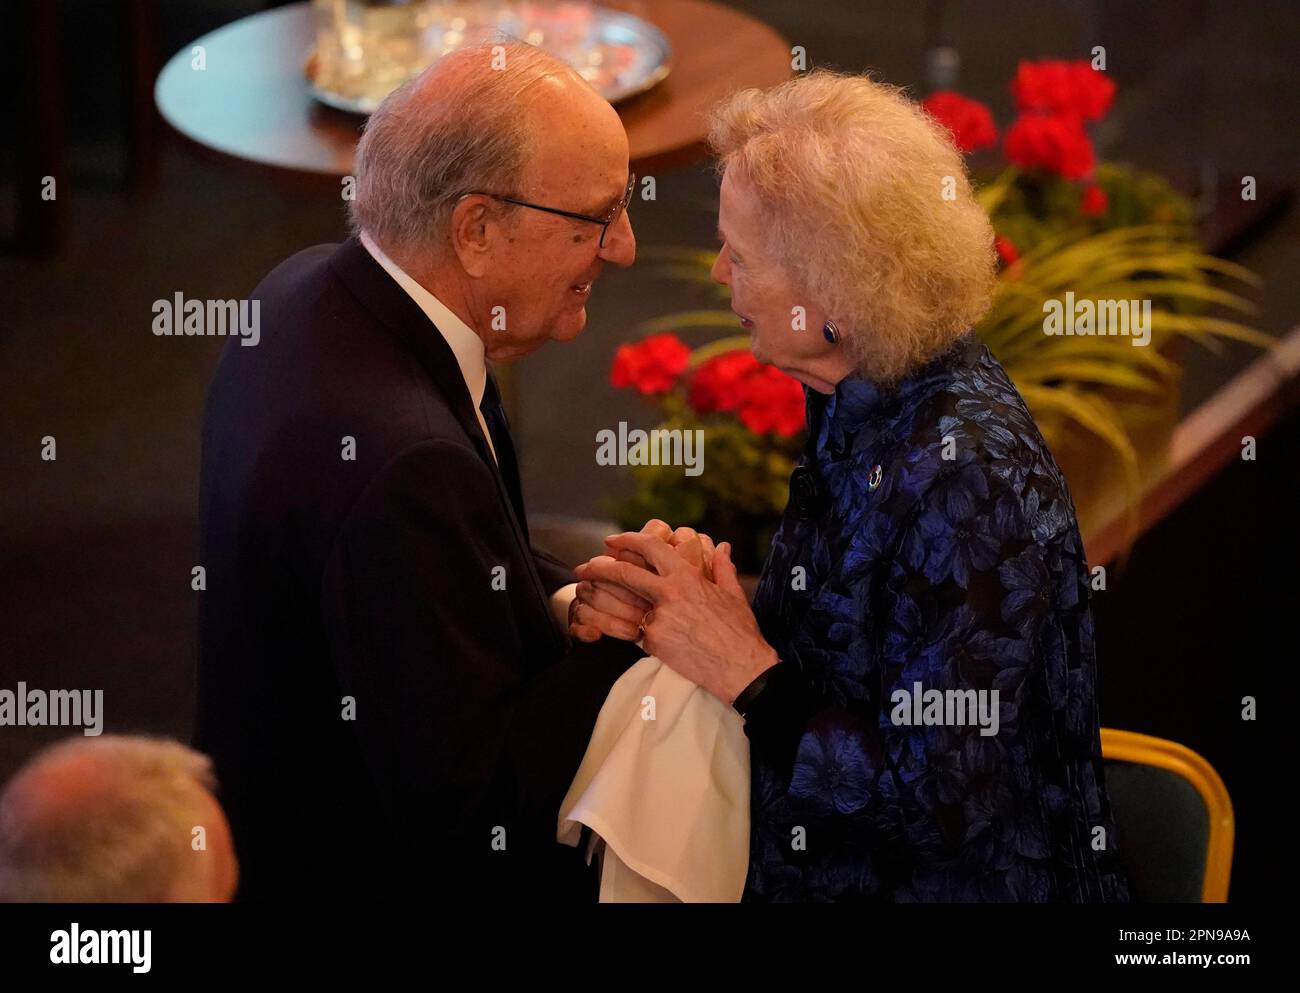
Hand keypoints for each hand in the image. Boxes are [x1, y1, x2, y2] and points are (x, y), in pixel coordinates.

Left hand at [575, 532, 778, 703]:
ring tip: (587, 595)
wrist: (742, 668)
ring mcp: (659, 619)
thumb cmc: (740, 632)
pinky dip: (628, 628)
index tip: (612, 541)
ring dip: (599, 598)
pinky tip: (612, 627)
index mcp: (687, 577)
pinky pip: (635, 632)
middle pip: (624, 573)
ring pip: (622, 604)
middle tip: (585, 567)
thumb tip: (723, 548)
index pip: (651, 548)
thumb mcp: (733, 594)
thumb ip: (722, 568)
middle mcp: (669, 594)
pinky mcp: (655, 643)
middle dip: (599, 567)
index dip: (627, 540)